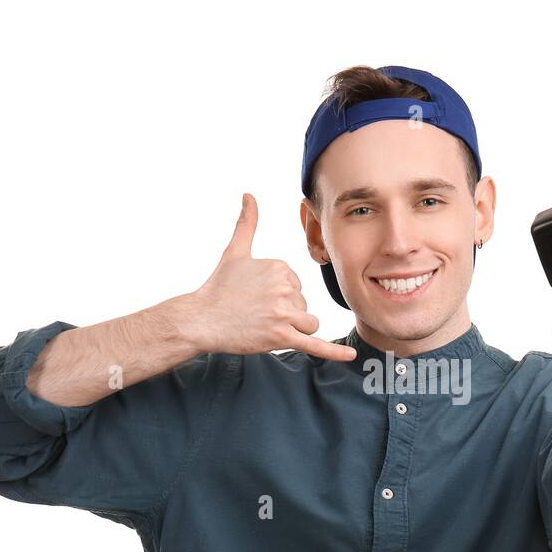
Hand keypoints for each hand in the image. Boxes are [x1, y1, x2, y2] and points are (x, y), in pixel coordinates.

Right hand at [182, 193, 356, 360]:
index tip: (257, 297)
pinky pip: (313, 344)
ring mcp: (283, 313)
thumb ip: (247, 223)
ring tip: (265, 326)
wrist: (201, 319)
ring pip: (308, 323)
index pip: (297, 287)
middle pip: (303, 306)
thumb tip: (249, 195)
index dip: (280, 296)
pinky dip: (333, 352)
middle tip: (256, 314)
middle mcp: (284, 288)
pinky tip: (349, 356)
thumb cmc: (218, 287)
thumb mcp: (235, 252)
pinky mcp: (281, 337)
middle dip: (286, 314)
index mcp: (280, 267)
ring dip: (292, 329)